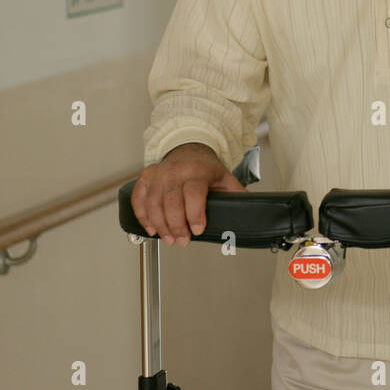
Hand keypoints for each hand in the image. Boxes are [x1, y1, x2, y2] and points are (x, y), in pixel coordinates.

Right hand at [129, 142, 245, 245]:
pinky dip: (143, 217)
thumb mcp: (225, 178)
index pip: (194, 194)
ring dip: (160, 226)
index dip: (195, 215)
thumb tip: (250, 216)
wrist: (188, 149)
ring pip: (153, 204)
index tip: (197, 230)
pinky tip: (151, 228)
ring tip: (169, 239)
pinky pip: (139, 200)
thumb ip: (236, 195)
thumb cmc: (206, 168)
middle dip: (176, 226)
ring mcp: (158, 174)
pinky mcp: (146, 177)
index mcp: (197, 171)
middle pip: (171, 203)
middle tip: (182, 241)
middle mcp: (175, 171)